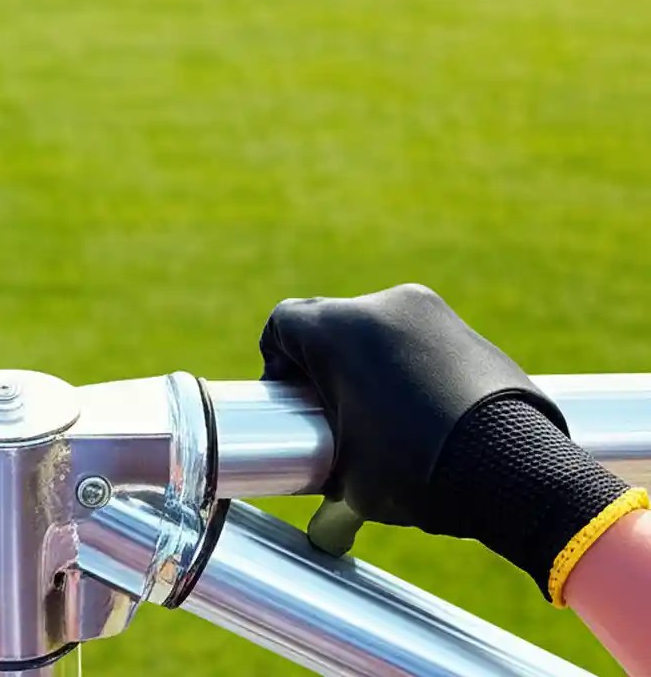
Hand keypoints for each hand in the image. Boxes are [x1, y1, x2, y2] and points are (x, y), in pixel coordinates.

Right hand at [259, 284, 643, 604]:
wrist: (512, 472)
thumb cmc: (416, 472)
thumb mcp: (344, 472)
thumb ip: (320, 452)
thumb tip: (322, 482)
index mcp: (338, 330)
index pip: (283, 323)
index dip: (276, 362)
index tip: (291, 399)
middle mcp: (381, 305)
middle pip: (330, 323)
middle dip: (323, 364)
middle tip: (332, 411)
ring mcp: (429, 311)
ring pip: (375, 329)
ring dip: (366, 362)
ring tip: (379, 415)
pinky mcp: (464, 327)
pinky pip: (416, 338)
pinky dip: (406, 364)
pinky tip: (417, 409)